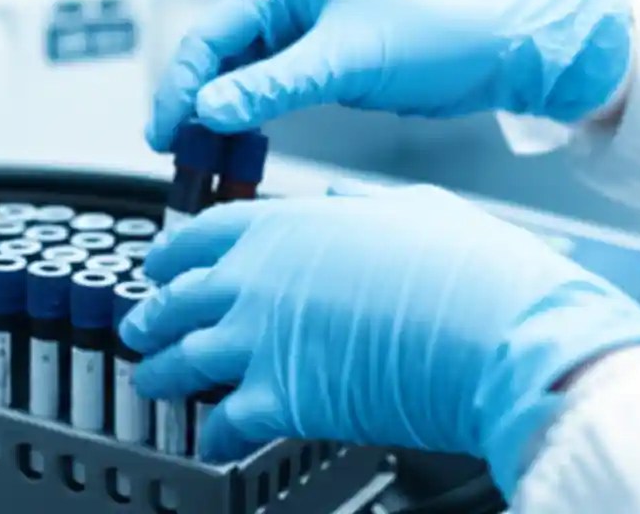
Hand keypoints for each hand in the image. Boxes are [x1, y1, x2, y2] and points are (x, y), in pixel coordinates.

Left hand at [119, 185, 639, 495]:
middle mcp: (256, 279)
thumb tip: (339, 202)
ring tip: (153, 382)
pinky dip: (214, 432)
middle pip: (177, 298)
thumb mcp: (412, 208)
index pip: (198, 237)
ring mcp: (259, 339)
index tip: (159, 266)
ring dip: (161, 373)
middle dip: (152, 315)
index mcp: (282, 227)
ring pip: (181, 358)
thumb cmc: (470, 268)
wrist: (499, 332)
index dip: (170, 256)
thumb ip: (360, 207)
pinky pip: (224, 421)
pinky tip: (212, 438)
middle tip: (141, 326)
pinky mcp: (279, 398)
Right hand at [146, 0, 632, 150]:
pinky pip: (268, 93)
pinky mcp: (321, 66)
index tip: (163, 130)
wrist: (500, 48)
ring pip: (239, 79)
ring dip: (217, 116)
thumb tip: (207, 109)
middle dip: (191, 103)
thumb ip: (271, 87)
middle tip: (171, 151)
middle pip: (217, 57)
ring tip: (196, 157)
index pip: (211, 35)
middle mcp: (288, 6)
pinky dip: (248, 120)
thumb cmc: (434, 34)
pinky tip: (235, 146)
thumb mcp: (344, 62)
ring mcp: (303, 37)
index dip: (180, 85)